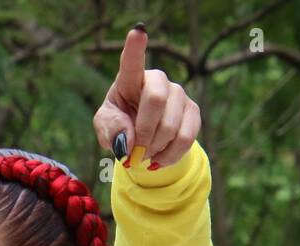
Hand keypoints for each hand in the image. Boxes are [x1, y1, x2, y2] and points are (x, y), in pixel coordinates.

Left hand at [92, 24, 200, 168]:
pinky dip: (168, 156)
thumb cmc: (118, 126)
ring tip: (143, 155)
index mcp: (130, 79)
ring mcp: (179, 94)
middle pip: (155, 100)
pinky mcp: (194, 111)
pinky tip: (158, 160)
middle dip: (143, 132)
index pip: (131, 61)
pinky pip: (185, 138)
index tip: (137, 31)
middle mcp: (157, 80)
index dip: (135, 47)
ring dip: (154, 148)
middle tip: (133, 152)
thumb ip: (111, 132)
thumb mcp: (105, 129)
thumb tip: (128, 142)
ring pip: (171, 125)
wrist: (142, 140)